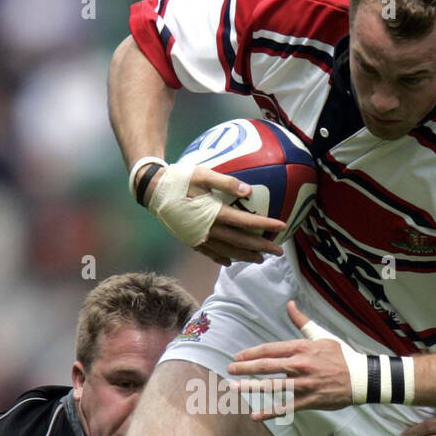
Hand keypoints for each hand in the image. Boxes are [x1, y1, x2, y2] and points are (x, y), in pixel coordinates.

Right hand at [142, 163, 286, 267]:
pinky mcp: (190, 240)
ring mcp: (199, 238)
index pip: (246, 223)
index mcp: (214, 214)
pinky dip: (221, 258)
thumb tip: (248, 190)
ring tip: (260, 259)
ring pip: (227, 252)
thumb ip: (226, 182)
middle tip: (279, 251)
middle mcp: (208, 230)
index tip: (282, 226)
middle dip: (261, 247)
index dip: (265, 225)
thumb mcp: (203, 174)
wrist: (152, 191)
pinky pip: (209, 254)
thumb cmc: (179, 179)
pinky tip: (229, 262)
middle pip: (241, 242)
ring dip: (246, 256)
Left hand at [228, 301, 352, 420]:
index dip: (251, 353)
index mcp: (302, 348)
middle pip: (266, 366)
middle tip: (230, 369)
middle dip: (245, 368)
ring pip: (272, 386)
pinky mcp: (309, 400)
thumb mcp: (321, 335)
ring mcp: (304, 384)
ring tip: (234, 387)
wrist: (361, 378)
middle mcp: (300, 365)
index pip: (270, 349)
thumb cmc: (340, 356)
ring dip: (251, 387)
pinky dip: (270, 412)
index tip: (238, 356)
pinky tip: (255, 416)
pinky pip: (286, 407)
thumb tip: (290, 304)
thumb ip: (302, 322)